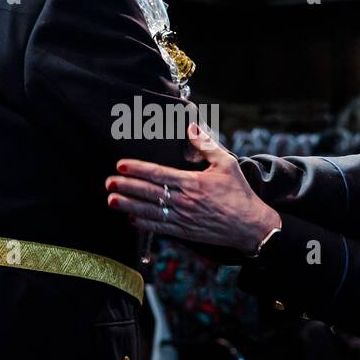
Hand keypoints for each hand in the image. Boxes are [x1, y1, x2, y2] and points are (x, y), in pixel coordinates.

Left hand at [107, 123, 280, 252]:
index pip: (159, 174)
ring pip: (150, 211)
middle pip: (149, 193)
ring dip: (129, 206)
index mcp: (193, 183)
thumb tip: (191, 127)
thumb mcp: (227, 164)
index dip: (138, 169)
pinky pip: (160, 228)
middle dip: (127, 187)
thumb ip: (206, 145)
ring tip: (111, 200)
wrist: (251, 226)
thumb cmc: (239, 193)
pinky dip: (144, 224)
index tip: (121, 166)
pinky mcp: (185, 232)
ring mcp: (184, 218)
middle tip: (108, 183)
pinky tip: (131, 218)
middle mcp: (185, 201)